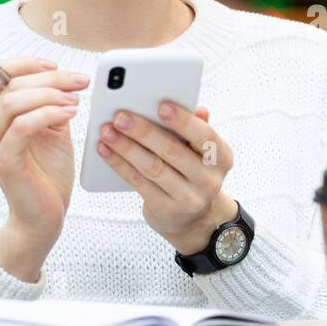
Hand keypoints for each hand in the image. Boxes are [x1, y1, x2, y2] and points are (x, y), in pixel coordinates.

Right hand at [0, 57, 89, 269]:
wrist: (44, 217)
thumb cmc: (48, 174)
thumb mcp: (53, 130)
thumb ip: (51, 105)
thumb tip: (68, 79)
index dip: (26, 63)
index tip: (57, 66)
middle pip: (12, 84)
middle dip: (52, 77)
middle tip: (81, 81)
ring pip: (15, 101)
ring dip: (51, 94)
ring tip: (76, 101)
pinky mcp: (3, 160)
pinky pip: (23, 126)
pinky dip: (49, 114)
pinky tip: (71, 114)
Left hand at [95, 102, 236, 253]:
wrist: (196, 219)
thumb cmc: (195, 172)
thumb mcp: (204, 152)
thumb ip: (198, 128)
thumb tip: (197, 108)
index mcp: (221, 157)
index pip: (204, 136)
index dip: (183, 121)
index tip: (161, 106)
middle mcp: (208, 179)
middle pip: (172, 151)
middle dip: (144, 131)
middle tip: (120, 116)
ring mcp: (188, 197)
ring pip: (152, 167)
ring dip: (126, 148)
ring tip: (107, 132)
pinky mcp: (165, 208)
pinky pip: (139, 182)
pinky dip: (119, 164)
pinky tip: (105, 150)